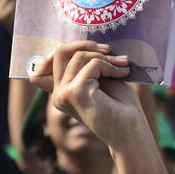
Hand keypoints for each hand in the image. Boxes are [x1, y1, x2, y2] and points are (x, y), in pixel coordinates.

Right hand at [28, 41, 144, 152]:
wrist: (132, 130)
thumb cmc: (119, 105)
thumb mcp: (99, 78)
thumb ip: (84, 65)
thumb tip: (79, 43)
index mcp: (60, 91)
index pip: (42, 63)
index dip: (65, 49)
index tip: (94, 49)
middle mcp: (58, 94)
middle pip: (59, 52)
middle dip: (87, 46)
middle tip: (110, 51)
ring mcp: (63, 95)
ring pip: (78, 56)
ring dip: (105, 57)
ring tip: (123, 65)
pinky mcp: (75, 93)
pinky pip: (92, 65)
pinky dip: (110, 65)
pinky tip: (122, 73)